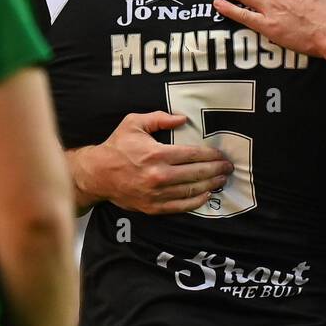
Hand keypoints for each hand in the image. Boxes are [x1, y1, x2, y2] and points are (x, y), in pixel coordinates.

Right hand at [71, 112, 231, 213]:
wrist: (97, 175)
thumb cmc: (117, 147)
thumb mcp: (134, 123)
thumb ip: (159, 118)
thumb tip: (183, 119)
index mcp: (157, 154)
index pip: (193, 155)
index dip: (211, 155)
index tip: (222, 155)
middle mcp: (159, 175)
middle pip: (197, 173)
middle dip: (216, 170)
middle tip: (228, 168)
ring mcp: (156, 194)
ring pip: (191, 190)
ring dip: (210, 185)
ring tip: (222, 180)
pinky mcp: (152, 207)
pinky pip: (180, 206)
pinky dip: (196, 202)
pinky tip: (206, 195)